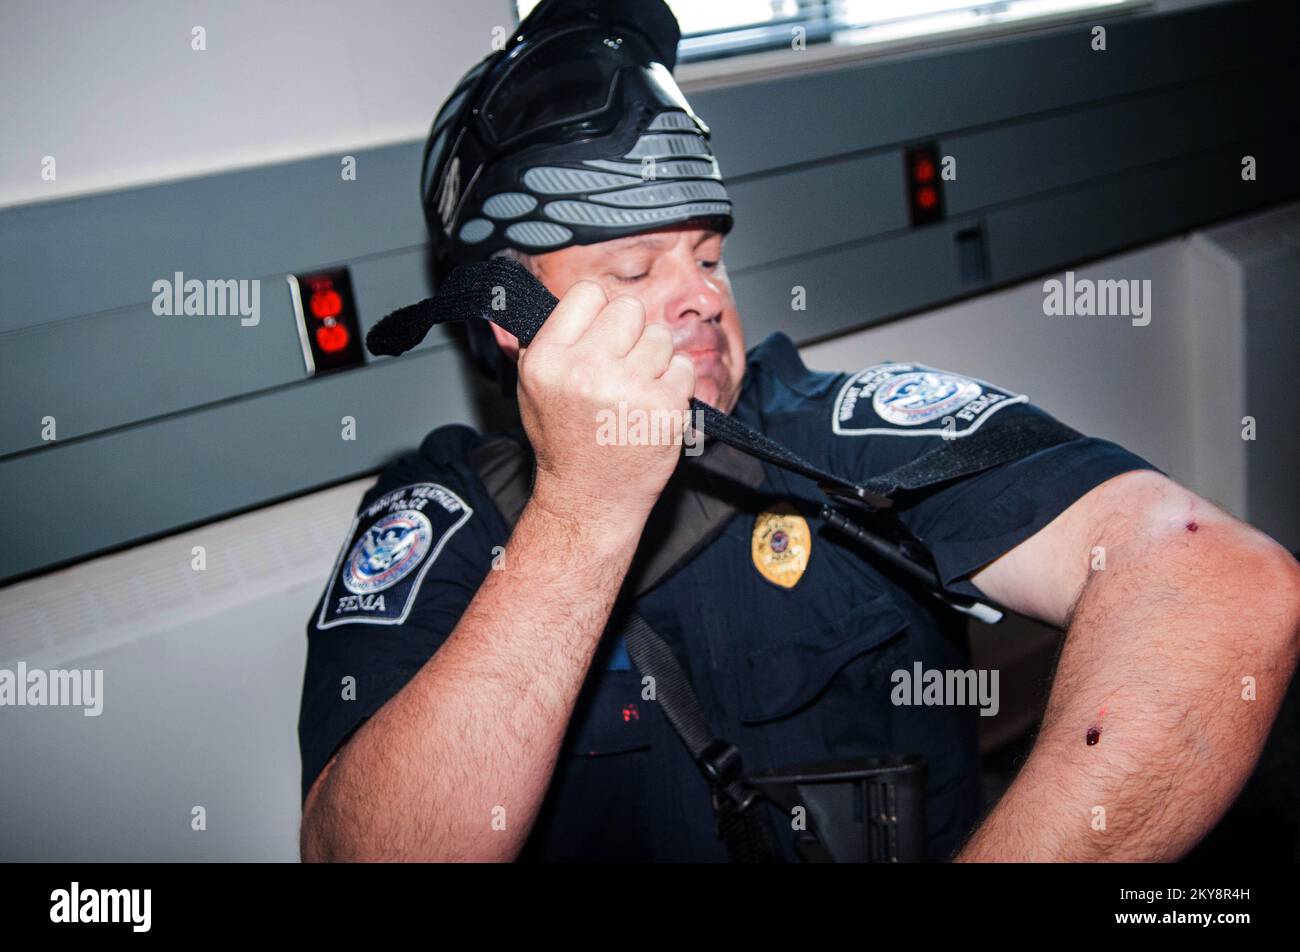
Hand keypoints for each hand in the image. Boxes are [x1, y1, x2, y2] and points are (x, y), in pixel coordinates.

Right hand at [515, 281, 694, 526]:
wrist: (588, 499)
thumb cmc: (562, 440)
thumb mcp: (530, 386)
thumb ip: (543, 338)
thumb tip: (554, 298)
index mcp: (548, 359)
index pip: (589, 293)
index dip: (598, 313)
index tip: (599, 336)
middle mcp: (586, 371)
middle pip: (630, 309)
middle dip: (630, 333)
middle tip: (620, 366)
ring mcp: (629, 391)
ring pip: (661, 337)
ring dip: (654, 359)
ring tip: (634, 390)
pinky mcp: (665, 410)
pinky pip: (684, 368)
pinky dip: (675, 385)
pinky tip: (652, 406)